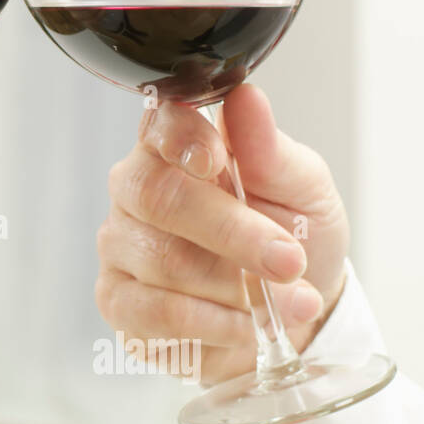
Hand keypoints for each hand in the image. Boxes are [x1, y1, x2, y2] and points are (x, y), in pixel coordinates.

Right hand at [95, 84, 349, 382]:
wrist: (293, 319)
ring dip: (236, 287)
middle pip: (157, 196)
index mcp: (177, 149)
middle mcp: (136, 191)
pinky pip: (156, 312)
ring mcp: (120, 246)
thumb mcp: (304, 192)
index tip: (216, 161)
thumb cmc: (295, 241)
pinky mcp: (118, 301)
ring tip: (286, 303)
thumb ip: (271, 151)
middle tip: (288, 260)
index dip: (181, 140)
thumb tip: (247, 97)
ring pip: (163, 260)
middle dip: (232, 232)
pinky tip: (245, 326)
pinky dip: (213, 323)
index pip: (160, 125)